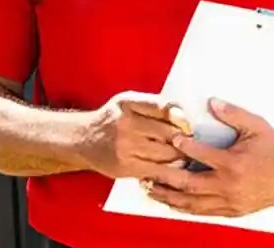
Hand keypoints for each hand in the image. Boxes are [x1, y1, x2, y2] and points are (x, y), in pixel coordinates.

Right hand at [78, 91, 193, 178]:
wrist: (82, 139)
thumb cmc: (112, 119)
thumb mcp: (127, 102)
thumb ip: (154, 105)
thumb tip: (184, 118)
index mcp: (128, 104)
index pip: (164, 108)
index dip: (181, 118)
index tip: (187, 125)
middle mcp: (126, 124)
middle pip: (169, 133)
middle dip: (183, 140)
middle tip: (190, 143)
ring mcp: (125, 148)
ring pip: (167, 154)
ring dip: (180, 157)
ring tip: (183, 156)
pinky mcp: (126, 167)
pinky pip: (158, 171)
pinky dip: (170, 171)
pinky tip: (173, 169)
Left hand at [139, 98, 273, 216]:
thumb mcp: (256, 126)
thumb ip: (232, 114)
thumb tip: (211, 101)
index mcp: (232, 163)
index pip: (199, 154)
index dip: (181, 147)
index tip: (169, 139)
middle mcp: (228, 185)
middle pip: (188, 184)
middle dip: (164, 179)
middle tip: (145, 174)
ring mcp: (230, 201)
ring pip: (193, 203)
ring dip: (169, 197)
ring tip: (151, 190)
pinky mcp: (234, 211)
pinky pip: (204, 212)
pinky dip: (186, 208)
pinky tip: (173, 204)